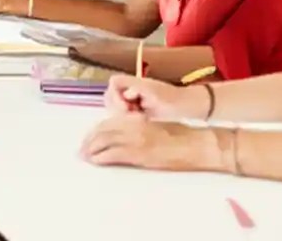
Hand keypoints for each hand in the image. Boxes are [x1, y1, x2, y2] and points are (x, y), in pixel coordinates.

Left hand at [80, 114, 222, 172]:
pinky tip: (96, 161)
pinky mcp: (141, 155)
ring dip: (91, 150)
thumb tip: (123, 135)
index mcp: (137, 119)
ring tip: (85, 157)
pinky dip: (102, 158)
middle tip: (82, 150)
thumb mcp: (156, 124)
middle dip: (89, 141)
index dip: (94, 131)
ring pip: (104, 143)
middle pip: (102, 132)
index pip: (107, 123)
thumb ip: (138, 127)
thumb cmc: (183, 134)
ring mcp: (136, 141)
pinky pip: (114, 155)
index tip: (88, 137)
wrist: (199, 144)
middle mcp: (133, 127)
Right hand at [104, 74, 205, 118]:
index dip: (115, 95)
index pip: (114, 82)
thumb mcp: (156, 93)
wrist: (189, 107)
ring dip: (123, 115)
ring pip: (116, 106)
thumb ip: (137, 89)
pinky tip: (142, 122)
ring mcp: (134, 99)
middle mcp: (132, 89)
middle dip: (118, 108)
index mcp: (135, 82)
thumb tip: (125, 94)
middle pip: (111, 96)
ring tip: (139, 119)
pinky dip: (129, 119)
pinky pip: (124, 114)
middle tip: (134, 116)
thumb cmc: (174, 99)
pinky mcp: (138, 109)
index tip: (127, 107)